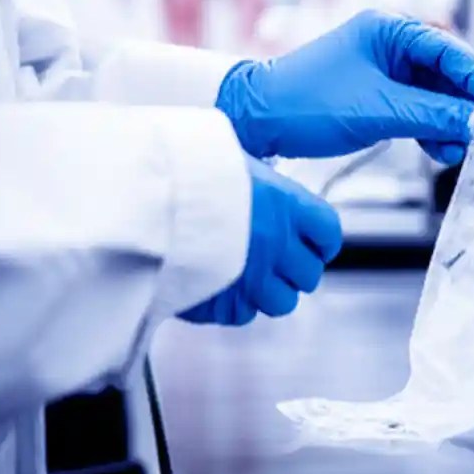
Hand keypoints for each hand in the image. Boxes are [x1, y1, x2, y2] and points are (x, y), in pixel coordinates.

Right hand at [180, 159, 342, 324]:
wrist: (145, 200)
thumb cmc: (183, 171)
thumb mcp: (230, 159)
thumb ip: (255, 180)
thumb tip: (257, 181)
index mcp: (287, 205)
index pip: (328, 233)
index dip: (322, 241)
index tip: (316, 243)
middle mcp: (278, 245)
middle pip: (309, 273)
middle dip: (296, 270)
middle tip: (277, 261)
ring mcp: (254, 279)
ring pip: (282, 302)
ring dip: (269, 292)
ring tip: (248, 278)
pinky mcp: (224, 304)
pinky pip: (243, 314)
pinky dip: (236, 305)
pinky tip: (220, 286)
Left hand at [215, 10, 473, 164]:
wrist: (258, 121)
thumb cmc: (307, 102)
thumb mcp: (379, 110)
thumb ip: (433, 114)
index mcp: (389, 29)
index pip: (448, 49)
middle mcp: (390, 44)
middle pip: (445, 73)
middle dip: (462, 106)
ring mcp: (383, 71)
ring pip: (433, 96)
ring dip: (447, 123)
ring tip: (454, 149)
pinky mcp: (377, 96)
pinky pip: (416, 110)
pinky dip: (429, 129)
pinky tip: (438, 149)